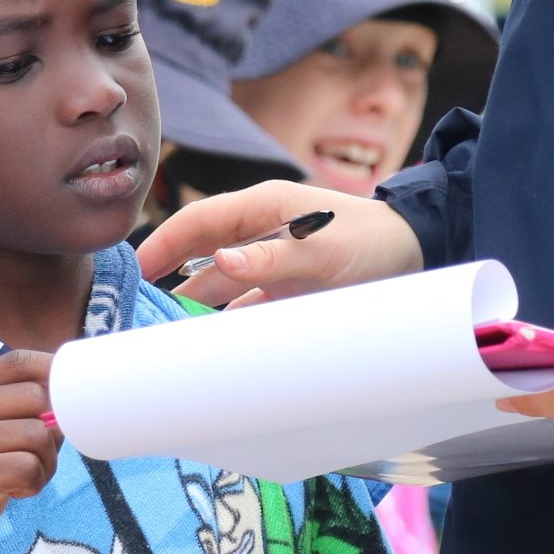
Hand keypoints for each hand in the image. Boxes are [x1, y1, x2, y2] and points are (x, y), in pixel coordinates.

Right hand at [0, 349, 58, 553]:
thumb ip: (21, 410)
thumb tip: (73, 397)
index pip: (18, 361)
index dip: (54, 372)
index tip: (71, 396)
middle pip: (36, 397)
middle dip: (51, 431)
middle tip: (37, 458)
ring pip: (37, 434)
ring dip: (45, 463)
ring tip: (22, 478)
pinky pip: (28, 467)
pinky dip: (34, 483)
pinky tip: (15, 492)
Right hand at [136, 178, 421, 307]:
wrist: (419, 255)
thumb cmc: (372, 240)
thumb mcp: (321, 250)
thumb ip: (271, 258)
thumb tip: (218, 261)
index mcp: (263, 208)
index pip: (198, 221)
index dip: (163, 243)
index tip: (134, 268)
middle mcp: (261, 234)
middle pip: (202, 254)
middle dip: (169, 277)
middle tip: (135, 308)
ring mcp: (273, 263)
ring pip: (221, 284)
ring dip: (195, 306)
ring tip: (163, 334)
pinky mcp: (288, 290)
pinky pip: (246, 307)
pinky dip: (227, 323)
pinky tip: (209, 346)